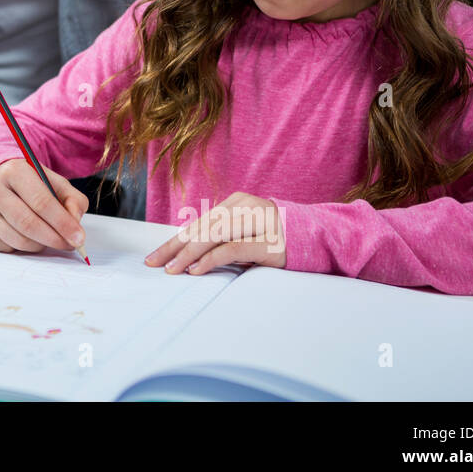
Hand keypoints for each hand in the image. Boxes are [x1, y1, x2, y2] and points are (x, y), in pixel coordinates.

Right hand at [0, 158, 88, 254]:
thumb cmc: (32, 186)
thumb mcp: (56, 185)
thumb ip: (73, 201)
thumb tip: (74, 225)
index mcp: (14, 170)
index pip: (41, 202)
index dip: (63, 223)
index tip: (79, 238)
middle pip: (28, 224)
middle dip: (54, 239)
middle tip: (69, 246)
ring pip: (17, 240)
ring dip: (39, 245)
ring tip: (47, 238)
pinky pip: (4, 248)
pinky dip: (20, 248)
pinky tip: (24, 236)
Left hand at [145, 192, 285, 273]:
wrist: (318, 236)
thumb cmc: (275, 237)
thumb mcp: (246, 231)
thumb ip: (221, 236)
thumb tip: (184, 252)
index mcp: (237, 202)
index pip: (198, 223)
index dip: (174, 240)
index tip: (155, 256)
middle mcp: (246, 207)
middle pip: (202, 229)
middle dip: (175, 248)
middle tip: (155, 264)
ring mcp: (259, 222)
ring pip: (214, 236)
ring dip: (188, 254)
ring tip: (171, 269)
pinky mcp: (270, 242)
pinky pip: (233, 249)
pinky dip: (211, 259)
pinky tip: (196, 269)